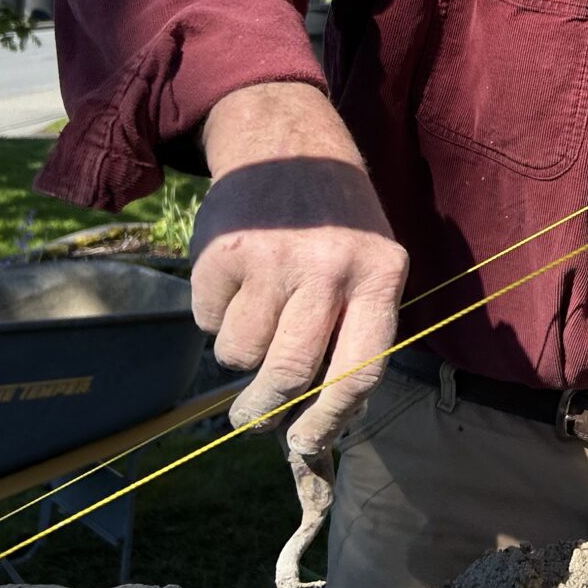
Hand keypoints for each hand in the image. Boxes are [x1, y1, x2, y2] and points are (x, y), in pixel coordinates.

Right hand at [190, 82, 409, 454]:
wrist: (287, 142)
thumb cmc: (338, 222)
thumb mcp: (371, 263)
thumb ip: (356, 331)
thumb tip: (326, 418)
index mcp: (380, 275)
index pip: (360, 371)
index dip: (331, 420)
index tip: (307, 445)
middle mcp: (329, 267)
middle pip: (288, 373)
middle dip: (266, 410)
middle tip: (253, 418)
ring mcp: (272, 259)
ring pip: (241, 353)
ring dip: (240, 352)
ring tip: (256, 312)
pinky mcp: (222, 252)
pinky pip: (207, 321)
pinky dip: (215, 316)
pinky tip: (236, 278)